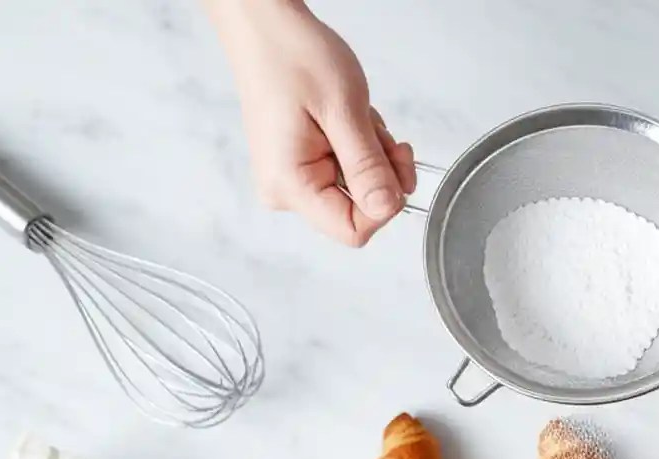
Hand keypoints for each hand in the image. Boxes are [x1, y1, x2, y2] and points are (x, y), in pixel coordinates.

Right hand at [204, 0, 414, 245]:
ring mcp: (292, 178)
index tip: (393, 164)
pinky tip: (348, 117)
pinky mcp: (300, 164)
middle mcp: (285, 191)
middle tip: (375, 129)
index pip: (353, 231)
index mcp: (290, 185)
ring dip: (372, 153)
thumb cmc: (294, 57)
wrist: (266, 28)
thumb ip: (367, 167)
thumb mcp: (344, 112)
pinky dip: (360, 145)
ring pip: (358, 187)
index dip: (385, 204)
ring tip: (355, 115)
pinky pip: (347, 170)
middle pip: (359, 209)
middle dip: (380, 170)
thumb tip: (387, 208)